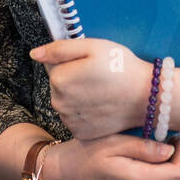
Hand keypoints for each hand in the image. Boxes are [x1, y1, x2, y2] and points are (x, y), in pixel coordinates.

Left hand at [29, 37, 149, 139]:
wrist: (145, 97)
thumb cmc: (120, 68)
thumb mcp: (92, 46)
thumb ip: (59, 49)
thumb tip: (34, 54)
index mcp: (59, 79)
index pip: (52, 65)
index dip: (71, 61)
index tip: (90, 63)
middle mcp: (59, 103)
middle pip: (58, 85)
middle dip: (72, 79)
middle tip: (97, 77)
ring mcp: (69, 121)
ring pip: (66, 102)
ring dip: (77, 96)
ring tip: (101, 91)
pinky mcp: (80, 133)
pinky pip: (75, 117)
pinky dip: (84, 112)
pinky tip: (100, 106)